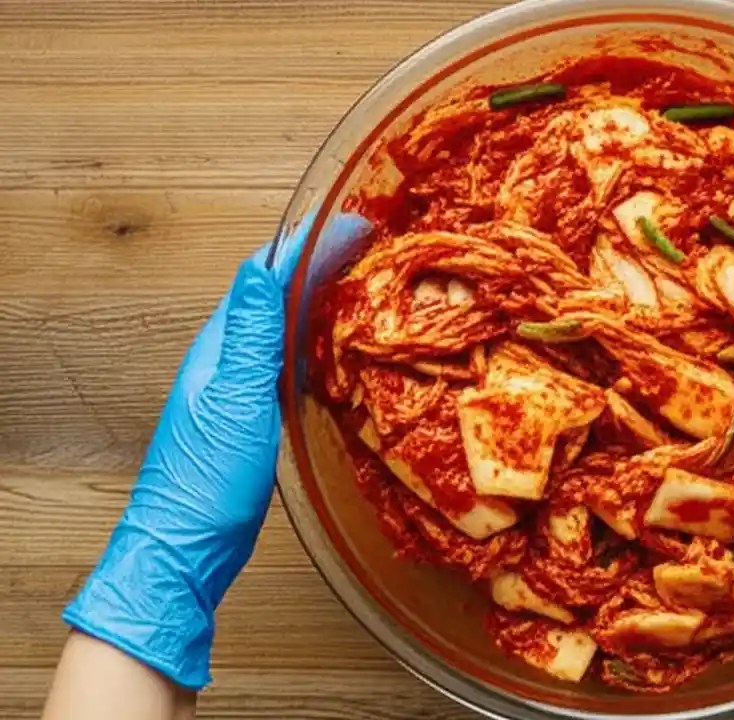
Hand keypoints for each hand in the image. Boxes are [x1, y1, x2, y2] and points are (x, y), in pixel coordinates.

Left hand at [63, 213, 367, 688]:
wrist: (187, 547)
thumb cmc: (209, 477)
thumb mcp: (235, 398)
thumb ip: (251, 333)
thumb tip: (262, 264)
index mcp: (222, 343)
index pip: (266, 273)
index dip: (308, 242)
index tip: (356, 221)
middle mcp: (230, 355)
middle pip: (278, 292)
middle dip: (321, 261)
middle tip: (376, 243)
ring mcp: (243, 385)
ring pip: (287, 324)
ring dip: (323, 296)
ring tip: (371, 280)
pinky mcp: (258, 414)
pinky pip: (294, 359)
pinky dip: (321, 340)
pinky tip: (346, 346)